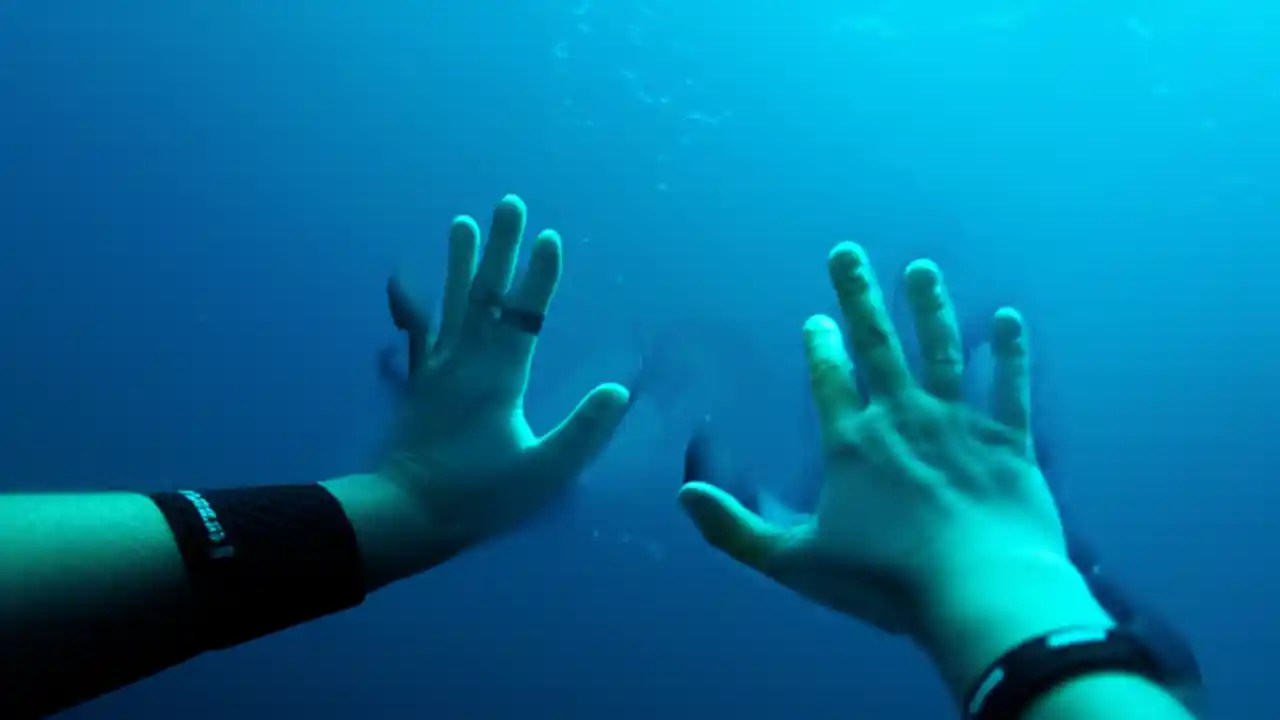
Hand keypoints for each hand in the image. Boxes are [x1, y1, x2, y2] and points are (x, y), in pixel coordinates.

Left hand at [325, 195, 629, 586]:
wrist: (402, 512)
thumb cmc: (478, 496)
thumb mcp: (542, 472)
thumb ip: (582, 432)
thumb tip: (617, 389)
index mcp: (500, 378)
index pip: (525, 316)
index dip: (539, 277)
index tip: (550, 235)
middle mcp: (467, 362)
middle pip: (487, 295)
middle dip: (501, 249)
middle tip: (509, 202)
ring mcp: (438, 370)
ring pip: (453, 304)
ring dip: (460, 263)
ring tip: (461, 223)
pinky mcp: (420, 384)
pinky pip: (422, 332)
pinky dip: (423, 305)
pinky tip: (418, 289)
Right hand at [679, 242, 1105, 687]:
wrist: (981, 590)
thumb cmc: (886, 580)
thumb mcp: (796, 563)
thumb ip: (735, 530)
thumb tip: (683, 496)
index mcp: (853, 444)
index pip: (830, 379)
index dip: (820, 347)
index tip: (815, 320)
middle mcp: (903, 418)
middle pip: (878, 344)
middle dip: (860, 296)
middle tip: (849, 252)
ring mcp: (960, 424)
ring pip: (942, 351)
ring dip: (930, 307)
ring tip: (922, 268)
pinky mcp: (1009, 442)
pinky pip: (1009, 386)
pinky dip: (1009, 352)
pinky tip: (1008, 319)